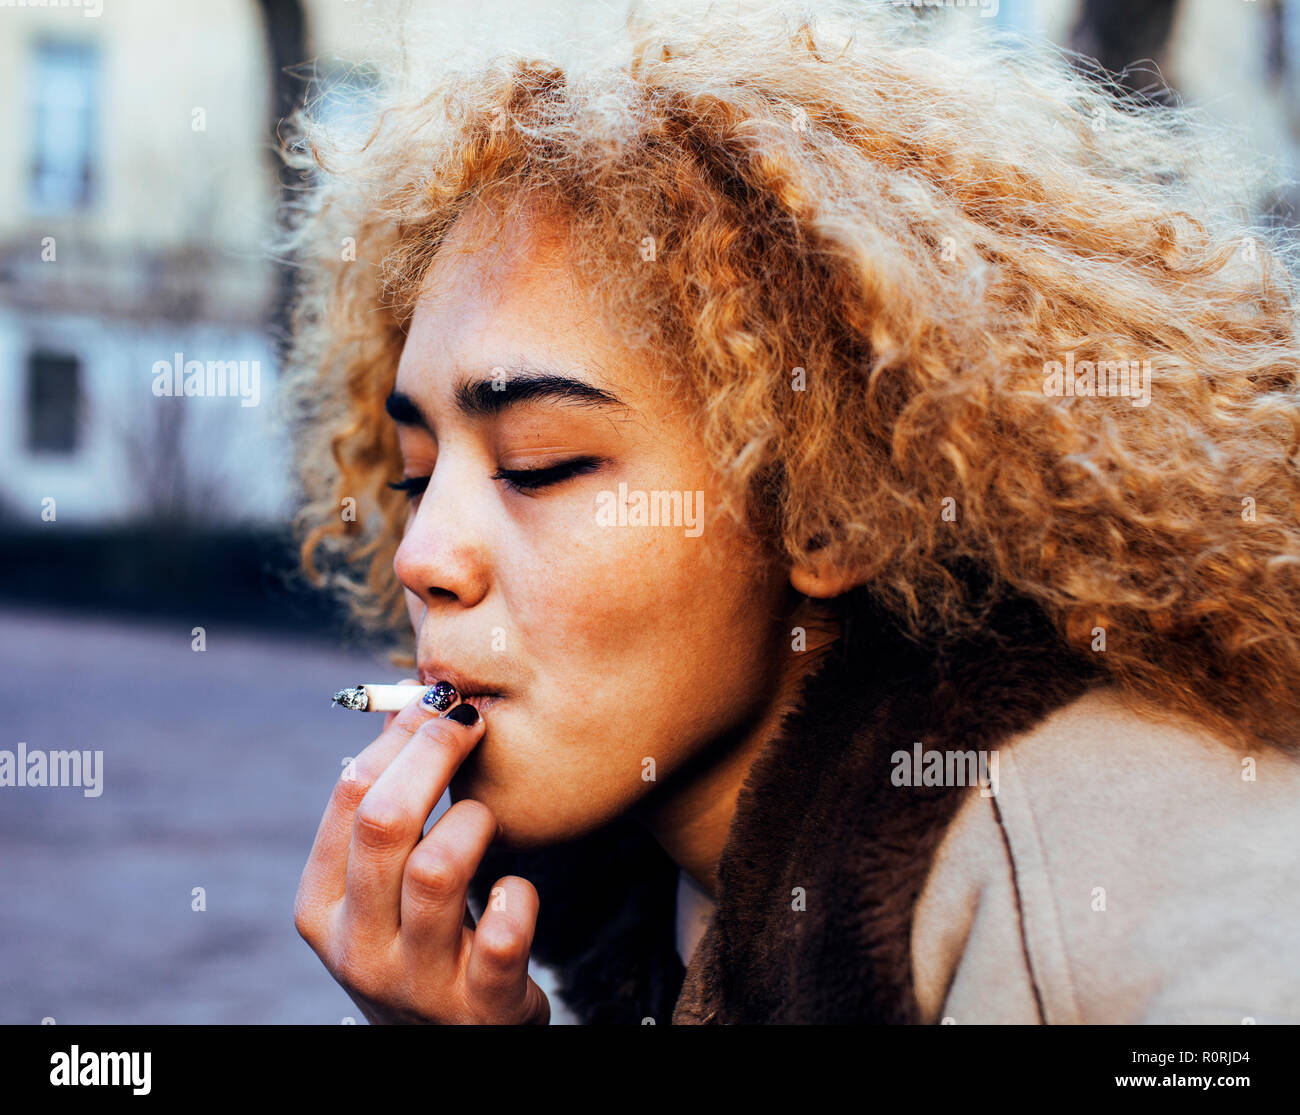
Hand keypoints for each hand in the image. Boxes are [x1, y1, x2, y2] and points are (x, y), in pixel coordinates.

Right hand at [295, 680, 549, 1023]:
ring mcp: (413, 981)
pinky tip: (514, 890)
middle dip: (436, 754)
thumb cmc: (419, 942)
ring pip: (438, 869)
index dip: (402, 733)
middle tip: (475, 723)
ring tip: (487, 820)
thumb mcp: (382, 884)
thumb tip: (410, 701)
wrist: (448, 1048)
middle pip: (385, 821)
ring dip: (475, 823)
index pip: (349, 794)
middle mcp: (356, 945)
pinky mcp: (478, 1006)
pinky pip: (503, 932)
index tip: (442, 699)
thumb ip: (388, 803)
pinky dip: (519, 896)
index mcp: (321, 904)